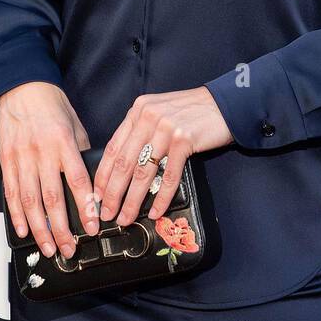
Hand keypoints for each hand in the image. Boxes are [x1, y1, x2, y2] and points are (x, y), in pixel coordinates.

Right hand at [0, 80, 99, 260]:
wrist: (22, 86)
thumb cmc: (52, 104)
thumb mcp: (76, 125)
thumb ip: (81, 153)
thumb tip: (90, 181)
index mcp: (63, 143)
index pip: (76, 181)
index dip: (85, 207)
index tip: (93, 226)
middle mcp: (41, 152)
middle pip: (52, 199)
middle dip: (61, 229)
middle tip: (69, 248)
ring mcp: (21, 157)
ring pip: (30, 201)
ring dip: (39, 229)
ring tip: (48, 247)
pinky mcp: (6, 160)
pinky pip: (11, 192)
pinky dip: (16, 214)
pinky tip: (23, 229)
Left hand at [94, 86, 232, 229]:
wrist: (224, 104)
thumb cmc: (191, 112)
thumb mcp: (159, 113)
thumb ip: (140, 132)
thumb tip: (123, 167)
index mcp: (138, 111)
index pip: (112, 147)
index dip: (103, 175)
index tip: (96, 196)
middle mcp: (148, 117)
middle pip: (124, 163)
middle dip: (113, 193)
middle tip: (106, 213)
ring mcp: (166, 128)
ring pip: (143, 172)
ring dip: (132, 200)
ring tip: (126, 217)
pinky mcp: (184, 140)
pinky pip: (168, 176)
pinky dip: (161, 198)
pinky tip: (155, 211)